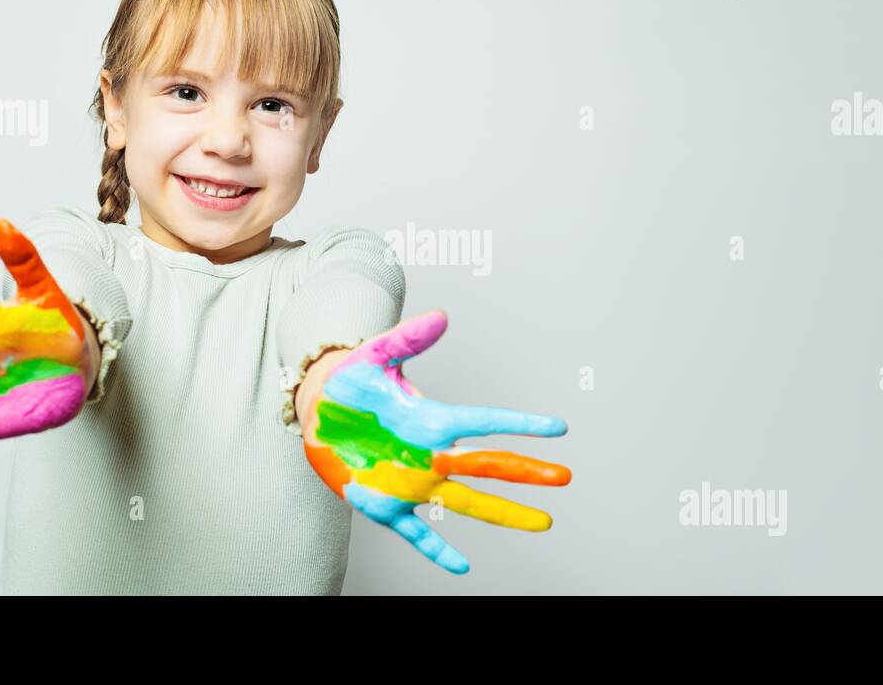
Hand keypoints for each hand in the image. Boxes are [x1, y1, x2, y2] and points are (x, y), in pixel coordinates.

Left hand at [302, 309, 571, 573]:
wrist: (318, 411)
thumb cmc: (350, 380)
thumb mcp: (374, 355)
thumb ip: (407, 339)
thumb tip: (441, 316)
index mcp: (431, 419)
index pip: (484, 422)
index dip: (520, 423)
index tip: (558, 427)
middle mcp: (430, 454)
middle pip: (488, 466)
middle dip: (527, 471)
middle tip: (564, 476)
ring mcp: (413, 482)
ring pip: (467, 503)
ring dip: (504, 513)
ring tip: (542, 522)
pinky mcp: (387, 504)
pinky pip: (417, 533)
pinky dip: (438, 550)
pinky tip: (461, 566)